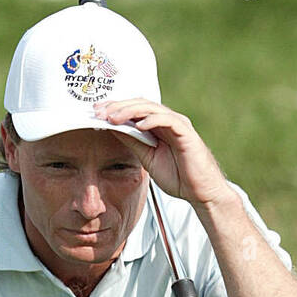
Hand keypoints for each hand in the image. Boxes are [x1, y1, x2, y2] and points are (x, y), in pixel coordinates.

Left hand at [94, 98, 228, 209]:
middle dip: (118, 106)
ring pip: (151, 108)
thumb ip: (132, 142)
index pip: (134, 110)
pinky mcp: (186, 132)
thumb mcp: (146, 157)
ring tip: (113, 117)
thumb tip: (112, 128)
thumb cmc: (178, 176)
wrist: (200, 192)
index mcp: (158, 126)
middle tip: (100, 112)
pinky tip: (139, 124)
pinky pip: (167, 120)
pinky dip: (152, 120)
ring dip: (130, 111)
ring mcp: (178, 124)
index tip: (96, 114)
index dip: (115, 109)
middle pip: (140, 104)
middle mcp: (168, 121)